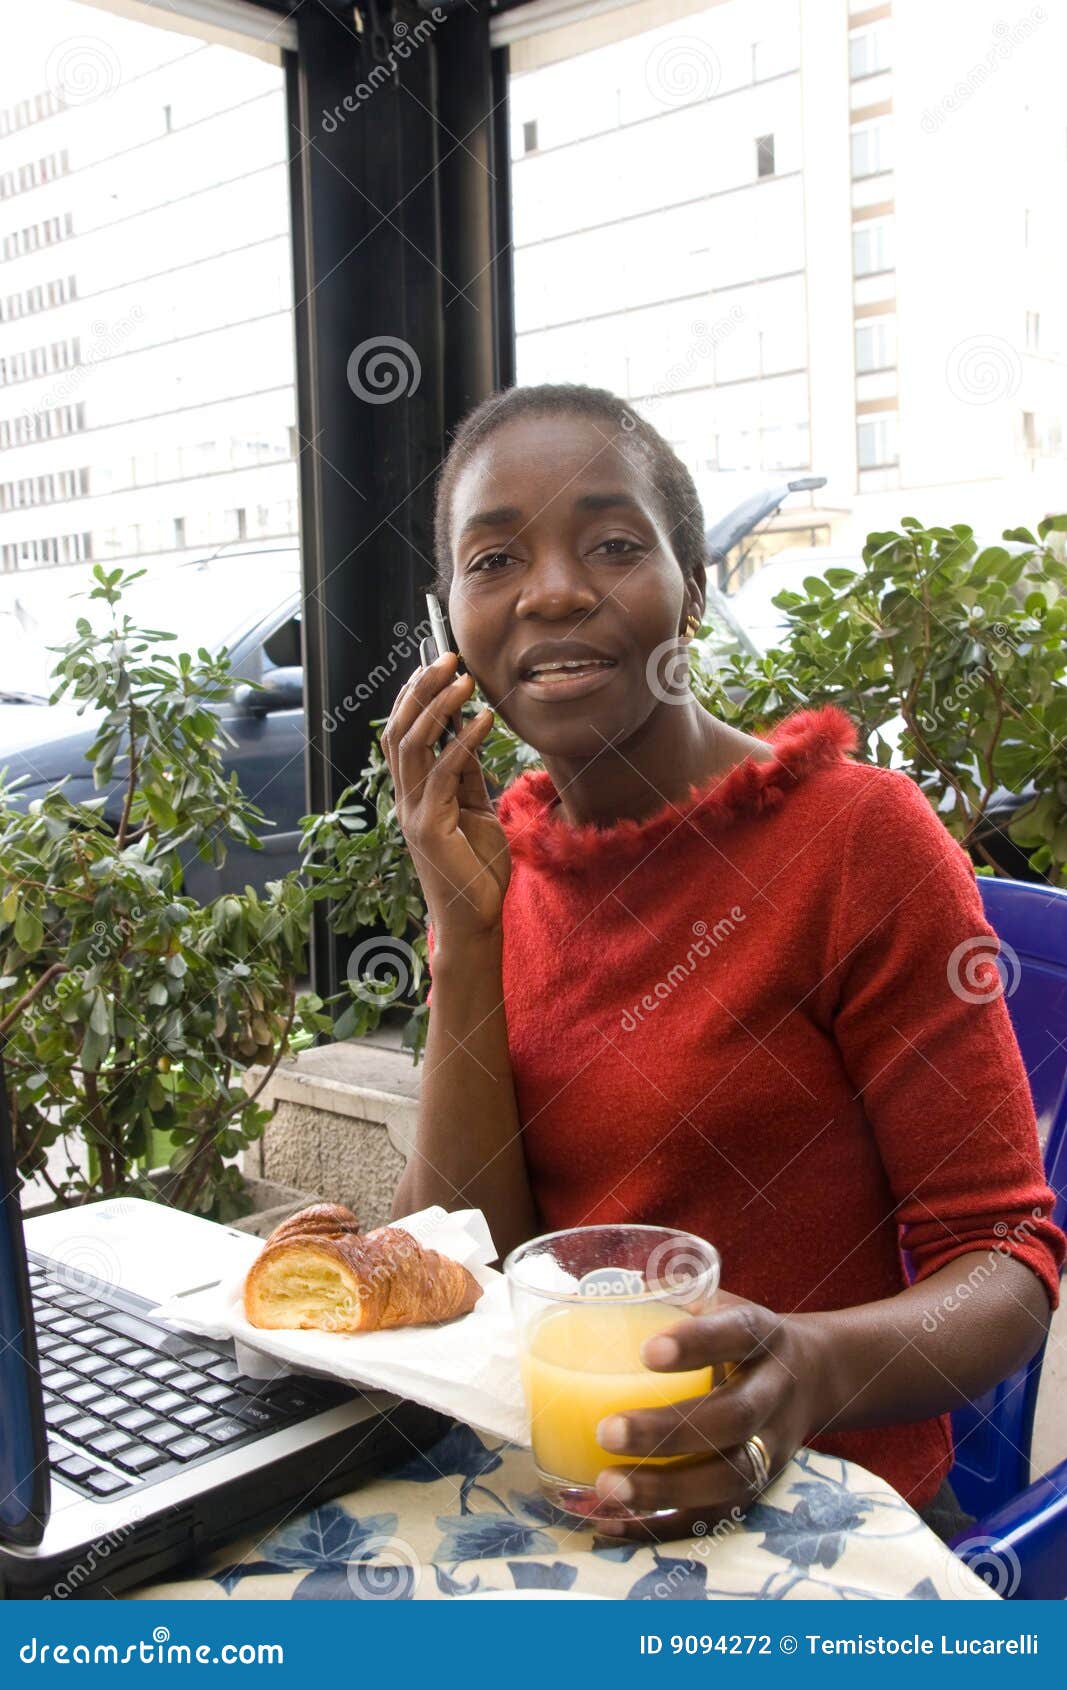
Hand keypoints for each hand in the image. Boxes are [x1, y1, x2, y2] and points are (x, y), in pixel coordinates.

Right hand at [381, 651, 510, 942]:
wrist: (474, 919)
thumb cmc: (476, 867)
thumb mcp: (475, 809)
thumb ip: (467, 774)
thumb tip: (469, 730)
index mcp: (412, 793)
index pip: (402, 733)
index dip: (414, 695)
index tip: (438, 663)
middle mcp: (405, 799)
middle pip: (401, 730)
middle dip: (422, 689)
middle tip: (449, 657)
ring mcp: (413, 812)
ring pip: (414, 745)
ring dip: (440, 707)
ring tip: (465, 679)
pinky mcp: (430, 827)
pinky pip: (445, 774)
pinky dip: (464, 742)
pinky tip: (484, 720)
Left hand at [591, 1299, 827, 1542]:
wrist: (809, 1375)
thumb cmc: (736, 1337)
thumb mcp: (717, 1303)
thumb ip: (666, 1299)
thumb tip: (587, 1294)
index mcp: (762, 1336)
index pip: (737, 1334)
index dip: (697, 1344)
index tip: (646, 1353)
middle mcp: (774, 1393)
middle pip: (734, 1419)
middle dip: (669, 1431)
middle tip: (607, 1432)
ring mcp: (771, 1447)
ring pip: (729, 1478)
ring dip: (665, 1489)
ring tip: (605, 1486)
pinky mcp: (757, 1489)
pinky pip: (714, 1517)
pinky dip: (662, 1525)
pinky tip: (611, 1521)